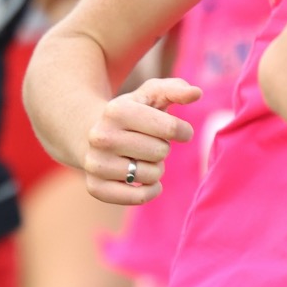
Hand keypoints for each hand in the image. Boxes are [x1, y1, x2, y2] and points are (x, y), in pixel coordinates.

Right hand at [79, 77, 198, 205]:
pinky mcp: (95, 187)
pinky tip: (143, 180)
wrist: (89, 134)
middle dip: (162, 148)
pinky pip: (139, 197)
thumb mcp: (150, 95)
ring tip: (140, 158)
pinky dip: (149, 191)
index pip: (171, 128)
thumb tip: (196, 93)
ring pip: (152, 175)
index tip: (179, 131)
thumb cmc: (132, 113)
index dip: (183, 131)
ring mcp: (96, 163)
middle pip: (161, 152)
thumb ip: (175, 89)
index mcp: (116, 110)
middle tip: (149, 143)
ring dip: (155, 169)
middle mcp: (101, 137)